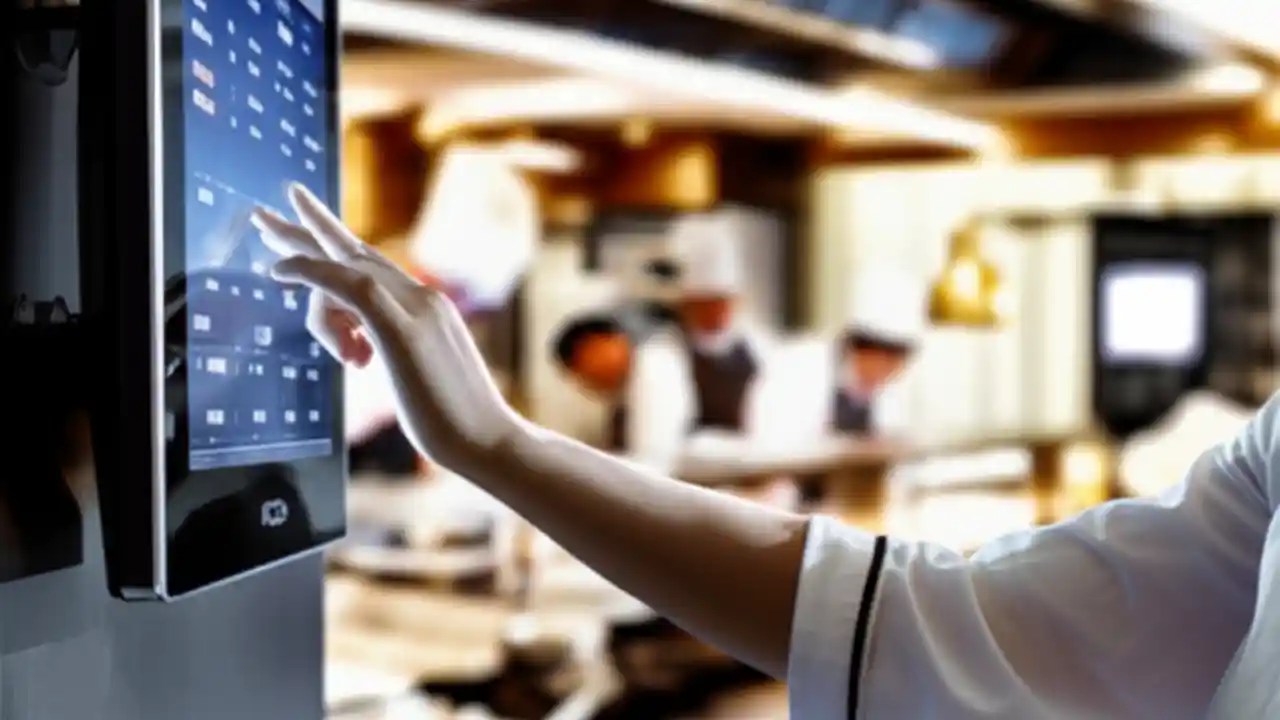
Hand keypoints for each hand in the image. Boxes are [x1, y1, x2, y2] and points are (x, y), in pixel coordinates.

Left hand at [252, 183, 522, 469]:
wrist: (489, 441)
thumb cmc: (454, 422)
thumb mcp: (417, 374)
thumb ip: (391, 348)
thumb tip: (360, 347)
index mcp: (427, 305)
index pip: (372, 264)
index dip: (333, 242)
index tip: (300, 225)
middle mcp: (421, 295)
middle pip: (353, 249)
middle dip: (304, 227)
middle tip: (258, 214)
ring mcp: (414, 308)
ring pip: (342, 274)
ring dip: (318, 310)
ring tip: (352, 361)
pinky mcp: (401, 329)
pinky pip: (344, 284)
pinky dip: (307, 271)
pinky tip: (278, 273)